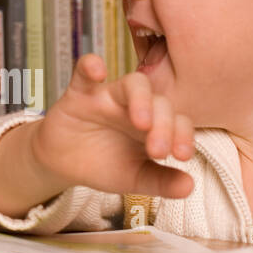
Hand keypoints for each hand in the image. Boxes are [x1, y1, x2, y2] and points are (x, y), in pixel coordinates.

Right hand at [0, 54, 195, 216]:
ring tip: (141, 122)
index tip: (182, 156)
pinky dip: (91, 65)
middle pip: (160, 102)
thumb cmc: (103, 165)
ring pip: (133, 83)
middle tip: (158, 151)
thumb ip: (161, 182)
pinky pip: (85, 71)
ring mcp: (110, 97)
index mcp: (155, 127)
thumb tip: (189, 187)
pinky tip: (98, 71)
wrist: (63, 163)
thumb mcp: (134, 178)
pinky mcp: (80, 92)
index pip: (178, 122)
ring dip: (141, 99)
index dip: (183, 136)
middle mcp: (137, 107)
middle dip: (164, 126)